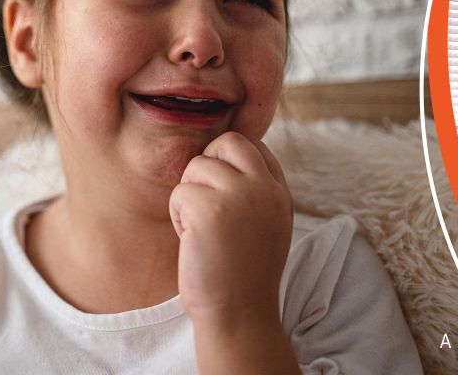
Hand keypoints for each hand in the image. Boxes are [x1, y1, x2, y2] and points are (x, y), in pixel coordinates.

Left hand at [169, 131, 293, 321]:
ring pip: (197, 165)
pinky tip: (192, 240)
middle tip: (205, 203)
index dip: (230, 165)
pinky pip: (180, 192)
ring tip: (200, 229)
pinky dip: (178, 215)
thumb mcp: (266, 224)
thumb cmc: (243, 274)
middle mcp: (265, 188)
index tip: (223, 196)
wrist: (239, 314)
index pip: (254, 147)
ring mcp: (239, 195)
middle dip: (207, 165)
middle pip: (227, 142)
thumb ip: (255, 191)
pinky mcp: (209, 208)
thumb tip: (223, 157)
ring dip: (189, 195)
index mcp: (280, 192)